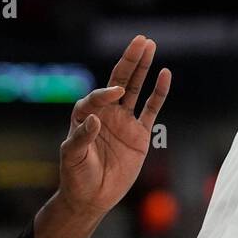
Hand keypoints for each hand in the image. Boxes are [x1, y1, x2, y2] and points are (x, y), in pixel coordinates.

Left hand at [56, 35, 171, 217]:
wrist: (91, 197)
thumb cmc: (76, 176)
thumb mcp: (72, 158)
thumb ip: (81, 138)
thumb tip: (95, 120)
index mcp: (86, 115)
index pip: (97, 97)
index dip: (105, 92)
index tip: (116, 92)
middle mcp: (106, 113)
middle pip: (120, 81)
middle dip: (129, 61)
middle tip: (141, 40)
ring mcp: (124, 121)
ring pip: (136, 89)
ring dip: (143, 68)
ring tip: (150, 45)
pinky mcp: (139, 134)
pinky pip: (151, 109)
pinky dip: (159, 92)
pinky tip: (165, 74)